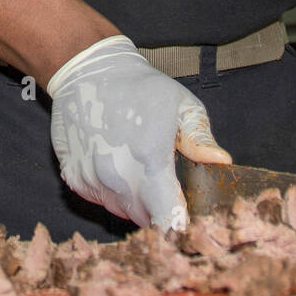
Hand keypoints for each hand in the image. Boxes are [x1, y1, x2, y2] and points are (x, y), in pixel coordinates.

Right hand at [47, 35, 231, 229]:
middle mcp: (117, 176)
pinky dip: (109, 189)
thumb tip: (222, 162)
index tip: (184, 218)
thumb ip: (200, 139)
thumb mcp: (181, 105)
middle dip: (158, 209)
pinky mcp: (74, 178)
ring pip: (121, 211)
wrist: (88, 70)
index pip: (167, 221)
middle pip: (145, 220)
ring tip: (137, 165)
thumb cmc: (141, 87)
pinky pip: (99, 199)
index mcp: (150, 161)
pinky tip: (115, 161)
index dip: (179, 225)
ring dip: (133, 199)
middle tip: (163, 182)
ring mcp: (92, 178)